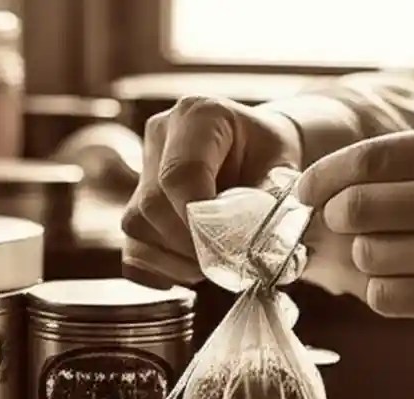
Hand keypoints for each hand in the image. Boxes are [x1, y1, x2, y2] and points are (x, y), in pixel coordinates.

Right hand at [120, 96, 302, 288]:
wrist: (256, 151)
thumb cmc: (270, 157)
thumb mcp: (282, 169)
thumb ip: (267, 203)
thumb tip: (250, 247)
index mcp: (199, 115)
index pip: (180, 174)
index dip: (199, 219)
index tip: (228, 246)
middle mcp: (160, 135)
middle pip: (153, 204)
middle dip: (191, 244)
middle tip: (227, 261)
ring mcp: (140, 169)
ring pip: (137, 227)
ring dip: (177, 259)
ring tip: (214, 261)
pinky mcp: (132, 203)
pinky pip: (131, 248)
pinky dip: (159, 268)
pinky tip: (189, 269)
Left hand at [296, 126, 413, 327]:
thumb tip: (332, 189)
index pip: (367, 160)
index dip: (321, 177)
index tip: (302, 191)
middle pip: (355, 210)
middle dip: (335, 219)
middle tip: (343, 225)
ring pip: (367, 257)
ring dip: (366, 257)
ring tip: (397, 253)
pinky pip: (387, 298)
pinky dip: (382, 291)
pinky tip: (403, 282)